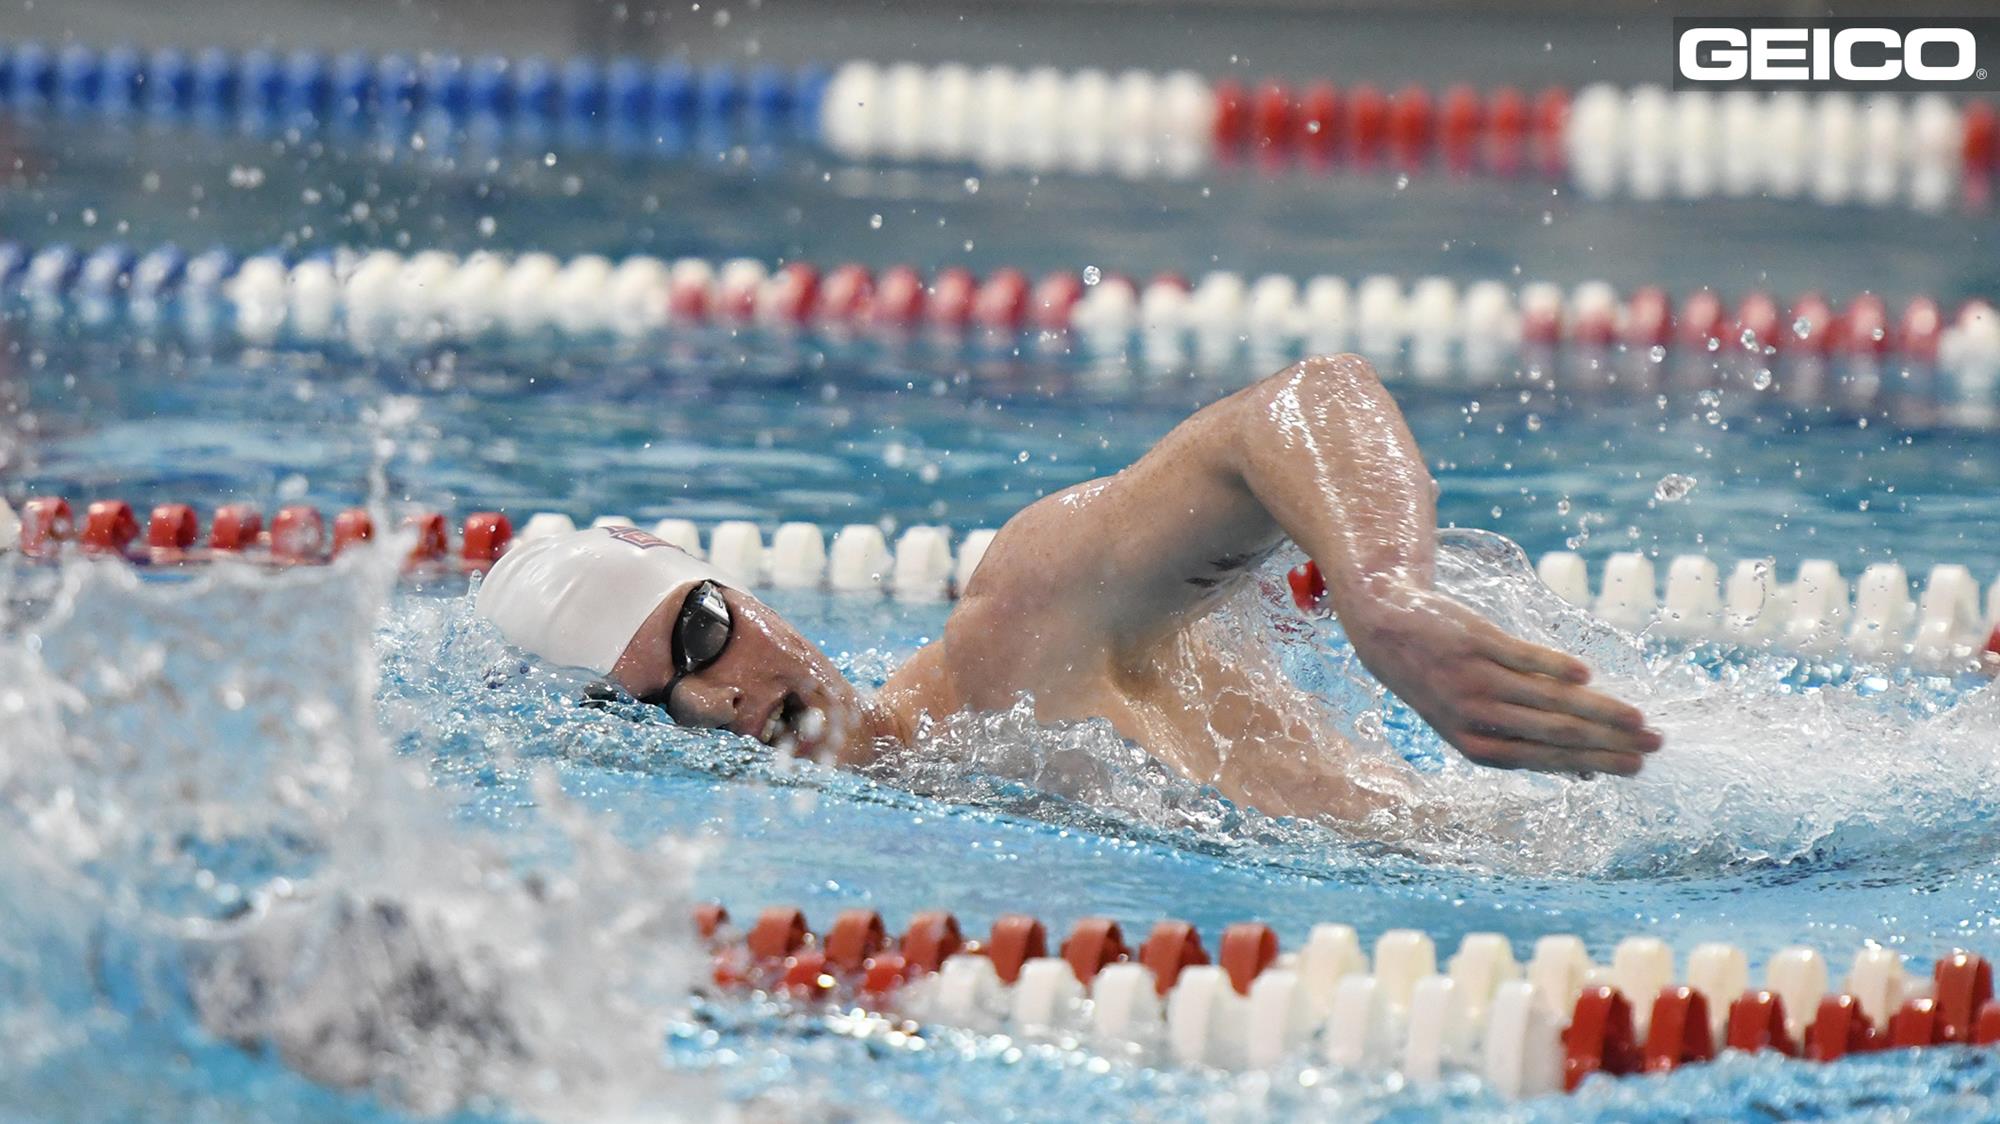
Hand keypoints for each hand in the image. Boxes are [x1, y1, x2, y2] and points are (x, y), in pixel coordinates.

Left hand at [1339, 582, 1662, 775]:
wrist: (1390, 630)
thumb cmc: (1444, 683)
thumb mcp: (1472, 723)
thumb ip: (1522, 743)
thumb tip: (1588, 772)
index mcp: (1478, 746)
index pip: (1548, 760)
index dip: (1595, 763)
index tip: (1637, 767)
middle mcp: (1476, 717)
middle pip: (1557, 733)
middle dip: (1611, 741)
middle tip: (1654, 743)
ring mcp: (1475, 679)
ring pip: (1549, 699)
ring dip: (1599, 708)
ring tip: (1638, 715)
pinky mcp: (1476, 643)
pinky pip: (1524, 658)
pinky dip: (1557, 667)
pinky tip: (1588, 675)